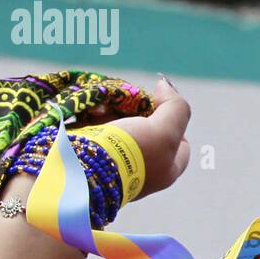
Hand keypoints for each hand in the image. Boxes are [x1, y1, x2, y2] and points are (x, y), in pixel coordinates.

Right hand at [81, 74, 190, 199]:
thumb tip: (165, 87)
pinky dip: (93, 115)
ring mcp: (114, 162)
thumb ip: (175, 107)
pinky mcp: (90, 153)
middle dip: (136, 110)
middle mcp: (142, 169)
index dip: (173, 121)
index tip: (158, 107)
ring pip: (120, 124)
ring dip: (112, 109)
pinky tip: (90, 110)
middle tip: (129, 101)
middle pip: (147, 128)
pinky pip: (95, 128)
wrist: (79, 171)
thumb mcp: (165, 130)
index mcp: (165, 170)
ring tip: (103, 107)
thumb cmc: (130, 154)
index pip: (180, 142)